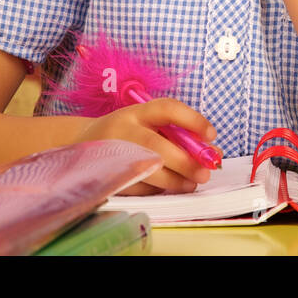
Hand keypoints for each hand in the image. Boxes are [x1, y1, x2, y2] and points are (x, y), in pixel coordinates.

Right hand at [73, 99, 218, 195]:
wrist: (83, 142)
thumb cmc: (130, 133)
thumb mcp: (150, 124)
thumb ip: (181, 135)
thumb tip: (214, 153)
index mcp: (138, 112)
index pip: (168, 109)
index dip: (193, 120)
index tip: (211, 135)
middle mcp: (123, 129)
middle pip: (156, 145)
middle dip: (185, 162)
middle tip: (205, 172)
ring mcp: (112, 154)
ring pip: (146, 170)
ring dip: (175, 180)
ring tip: (191, 183)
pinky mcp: (108, 176)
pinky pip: (138, 186)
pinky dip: (158, 188)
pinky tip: (167, 186)